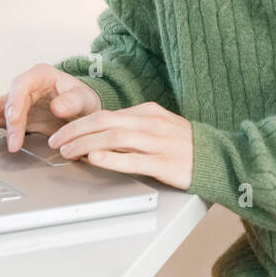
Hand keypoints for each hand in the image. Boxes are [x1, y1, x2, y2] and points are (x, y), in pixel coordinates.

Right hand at [0, 63, 101, 152]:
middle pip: (4, 99)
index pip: (21, 85)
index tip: (14, 117)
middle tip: (10, 141)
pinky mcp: (11, 116)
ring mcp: (15, 101)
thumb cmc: (83, 100)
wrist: (83, 110)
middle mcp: (23, 86)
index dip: (15, 101)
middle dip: (3, 120)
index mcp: (40, 75)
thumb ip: (73, 101)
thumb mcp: (84, 98)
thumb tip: (57, 106)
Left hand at [46, 101, 192, 189]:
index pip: (106, 113)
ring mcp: (159, 143)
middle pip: (105, 122)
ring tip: (67, 151)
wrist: (220, 157)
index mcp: (148, 112)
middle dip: (75, 130)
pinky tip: (95, 158)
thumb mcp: (159, 127)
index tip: (61, 132)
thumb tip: (100, 136)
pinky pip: (134, 159)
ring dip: (86, 144)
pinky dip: (111, 158)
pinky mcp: (165, 164)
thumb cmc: (185, 145)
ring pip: (115, 138)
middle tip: (55, 141)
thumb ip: (133, 128)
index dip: (79, 123)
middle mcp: (152, 124)